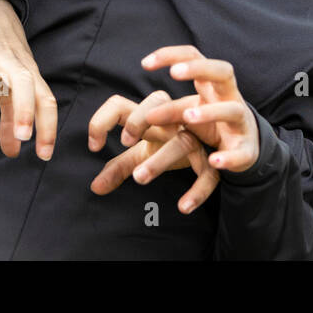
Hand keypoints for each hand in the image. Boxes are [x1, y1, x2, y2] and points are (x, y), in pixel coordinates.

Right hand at [0, 0, 57, 160]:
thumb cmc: (1, 48)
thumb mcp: (12, 76)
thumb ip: (13, 113)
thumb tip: (14, 151)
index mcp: (25, 67)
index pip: (44, 96)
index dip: (47, 125)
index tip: (46, 154)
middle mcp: (5, 58)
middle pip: (21, 81)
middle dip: (24, 108)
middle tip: (23, 136)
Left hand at [87, 91, 218, 214]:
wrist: (218, 141)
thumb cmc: (170, 144)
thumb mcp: (142, 153)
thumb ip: (119, 167)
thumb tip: (95, 187)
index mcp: (149, 117)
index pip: (120, 105)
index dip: (102, 120)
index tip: (94, 146)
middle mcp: (172, 121)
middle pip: (156, 106)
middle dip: (137, 122)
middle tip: (125, 143)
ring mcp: (193, 139)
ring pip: (180, 142)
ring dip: (159, 160)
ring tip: (140, 178)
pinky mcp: (208, 159)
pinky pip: (207, 173)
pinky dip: (198, 190)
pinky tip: (184, 207)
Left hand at [141, 46, 260, 172]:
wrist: (245, 147)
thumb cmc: (210, 123)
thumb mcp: (187, 113)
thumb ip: (167, 111)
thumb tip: (147, 115)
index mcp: (213, 84)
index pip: (195, 57)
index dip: (172, 55)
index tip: (145, 63)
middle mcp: (230, 97)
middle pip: (223, 72)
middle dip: (199, 68)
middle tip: (173, 73)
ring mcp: (241, 122)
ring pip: (233, 110)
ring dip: (212, 111)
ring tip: (188, 117)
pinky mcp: (246, 150)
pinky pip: (241, 151)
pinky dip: (229, 156)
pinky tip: (213, 161)